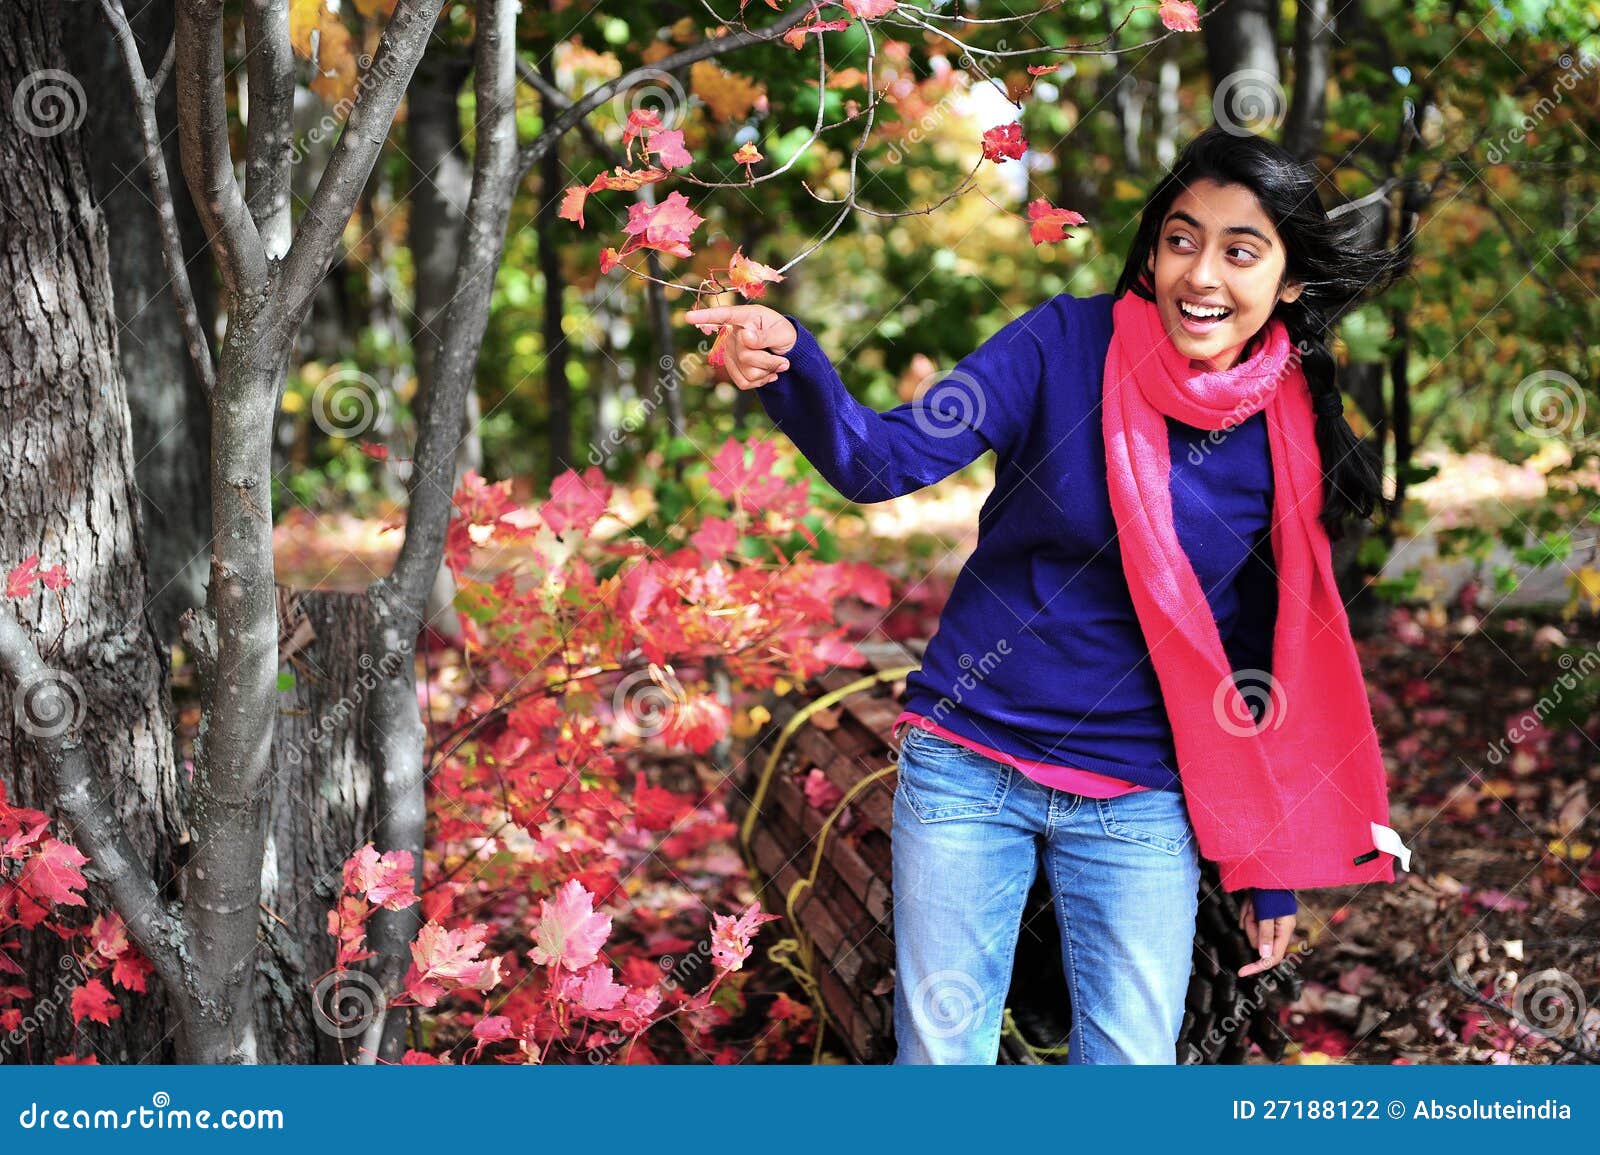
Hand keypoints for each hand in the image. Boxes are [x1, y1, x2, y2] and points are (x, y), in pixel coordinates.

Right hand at [683, 303, 797, 389]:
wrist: (786, 351)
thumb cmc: (783, 334)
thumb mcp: (781, 332)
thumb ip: (764, 336)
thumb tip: (745, 336)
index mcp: (744, 317)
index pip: (723, 316)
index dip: (705, 317)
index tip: (688, 317)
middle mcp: (732, 334)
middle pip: (746, 355)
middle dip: (769, 361)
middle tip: (783, 358)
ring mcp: (730, 352)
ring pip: (747, 372)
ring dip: (767, 372)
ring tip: (777, 363)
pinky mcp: (732, 369)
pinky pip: (744, 383)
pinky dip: (761, 382)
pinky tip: (768, 373)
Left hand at [1236, 895, 1294, 976]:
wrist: (1268, 868)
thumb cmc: (1270, 890)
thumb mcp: (1266, 912)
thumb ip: (1265, 934)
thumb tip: (1263, 955)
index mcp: (1284, 929)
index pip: (1273, 957)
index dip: (1258, 966)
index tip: (1242, 972)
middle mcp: (1278, 927)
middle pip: (1258, 941)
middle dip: (1251, 927)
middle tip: (1253, 911)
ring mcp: (1269, 920)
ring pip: (1251, 929)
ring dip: (1248, 916)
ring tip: (1253, 903)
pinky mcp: (1261, 914)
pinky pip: (1248, 919)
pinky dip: (1246, 911)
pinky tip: (1251, 901)